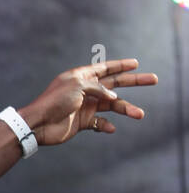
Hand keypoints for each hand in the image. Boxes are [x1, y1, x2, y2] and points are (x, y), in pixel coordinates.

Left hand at [22, 59, 157, 146]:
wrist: (39, 125)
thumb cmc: (54, 101)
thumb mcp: (77, 86)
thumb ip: (98, 87)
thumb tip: (113, 95)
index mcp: (83, 76)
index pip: (106, 68)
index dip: (121, 65)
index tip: (136, 64)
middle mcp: (86, 90)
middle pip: (115, 84)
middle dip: (134, 81)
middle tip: (153, 79)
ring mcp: (85, 106)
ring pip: (111, 105)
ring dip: (126, 109)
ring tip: (139, 114)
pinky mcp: (83, 122)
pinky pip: (100, 123)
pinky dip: (106, 126)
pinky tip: (111, 128)